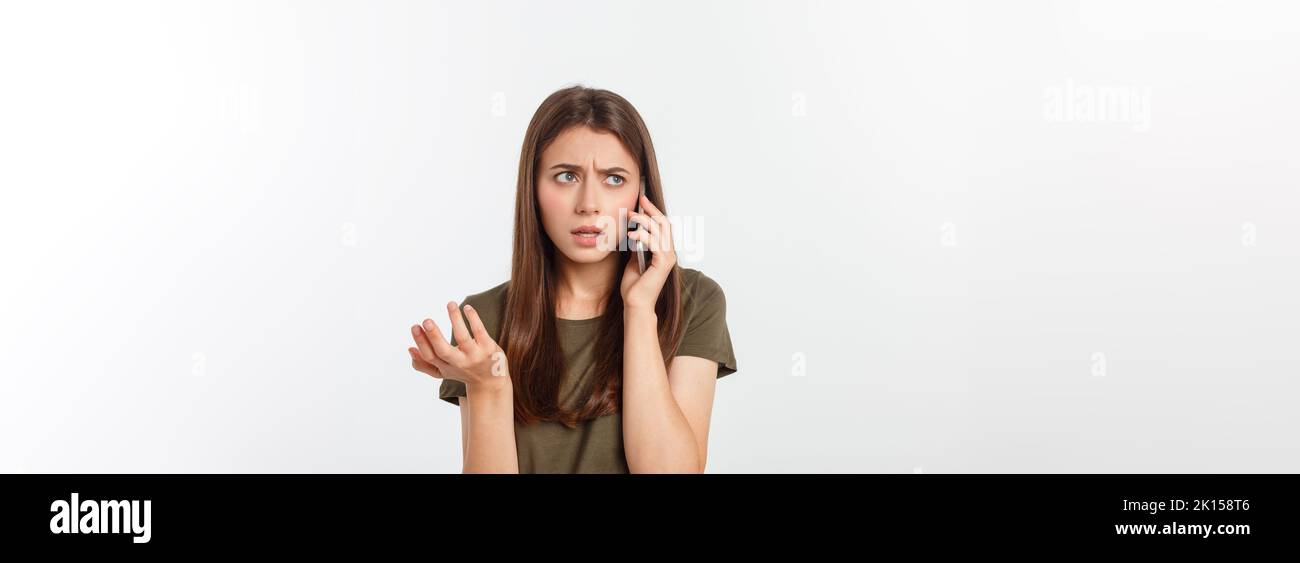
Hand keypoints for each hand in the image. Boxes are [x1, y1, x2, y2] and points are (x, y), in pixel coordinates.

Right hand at [408, 301, 510, 392]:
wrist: (491, 382)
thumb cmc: (463, 371)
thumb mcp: (443, 372)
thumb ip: (424, 364)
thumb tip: (410, 349)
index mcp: (445, 367)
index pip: (430, 356)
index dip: (421, 342)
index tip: (415, 326)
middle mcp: (459, 363)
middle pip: (443, 351)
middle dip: (434, 336)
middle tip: (426, 321)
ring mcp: (474, 356)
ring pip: (463, 338)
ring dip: (455, 319)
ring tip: (450, 304)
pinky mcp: (488, 348)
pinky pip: (479, 331)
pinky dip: (473, 318)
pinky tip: (467, 307)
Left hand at [620, 193, 676, 311]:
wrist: (636, 304)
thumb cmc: (634, 287)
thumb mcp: (634, 262)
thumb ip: (638, 249)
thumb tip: (635, 234)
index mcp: (664, 252)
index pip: (663, 226)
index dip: (654, 212)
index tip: (642, 201)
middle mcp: (669, 253)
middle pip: (665, 224)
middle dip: (652, 210)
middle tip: (640, 200)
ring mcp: (668, 258)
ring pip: (660, 230)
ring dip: (644, 221)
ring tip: (631, 217)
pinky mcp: (662, 264)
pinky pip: (655, 243)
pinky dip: (643, 236)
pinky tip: (631, 236)